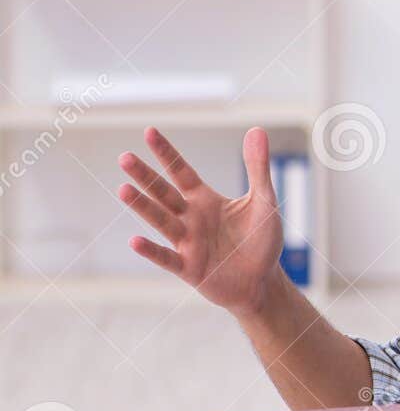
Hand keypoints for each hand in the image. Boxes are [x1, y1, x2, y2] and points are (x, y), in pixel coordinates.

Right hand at [118, 126, 284, 314]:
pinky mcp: (190, 268)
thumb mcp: (264, 201)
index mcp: (205, 200)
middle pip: (163, 193)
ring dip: (143, 207)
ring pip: (161, 221)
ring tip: (123, 189)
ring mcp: (187, 243)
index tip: (149, 131)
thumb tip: (256, 129)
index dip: (166, 153)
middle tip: (124, 157)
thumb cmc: (261, 241)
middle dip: (146, 176)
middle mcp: (190, 219)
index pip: (181, 171)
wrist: (262, 281)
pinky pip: (167, 259)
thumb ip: (258, 168)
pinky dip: (152, 252)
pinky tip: (135, 241)